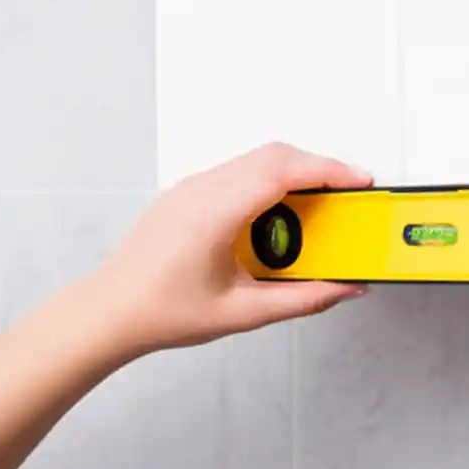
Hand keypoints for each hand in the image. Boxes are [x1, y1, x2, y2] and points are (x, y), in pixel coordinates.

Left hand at [94, 143, 371, 353]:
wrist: (109, 312)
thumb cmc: (162, 312)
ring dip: (295, 172)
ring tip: (323, 202)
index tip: (359, 182)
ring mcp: (191, 188)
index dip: (328, 170)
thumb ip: (303, 300)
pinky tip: (282, 211)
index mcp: (214, 214)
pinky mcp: (187, 194)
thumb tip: (344, 288)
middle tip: (350, 191)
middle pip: (274, 155)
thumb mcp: (244, 313)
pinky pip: (238, 172)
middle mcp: (201, 191)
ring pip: (256, 159)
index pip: (282, 172)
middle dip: (320, 166)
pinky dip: (271, 180)